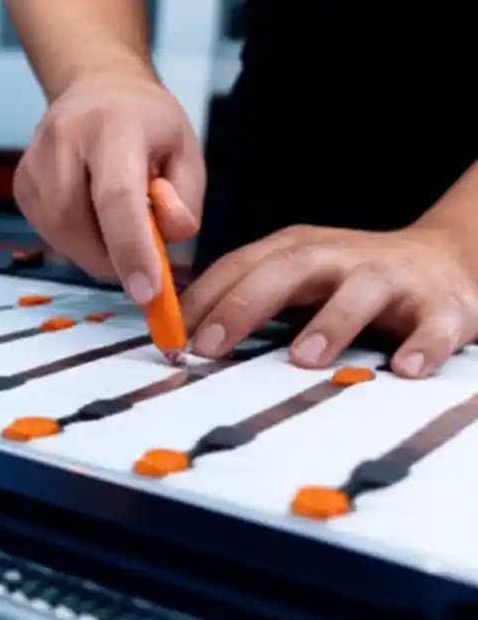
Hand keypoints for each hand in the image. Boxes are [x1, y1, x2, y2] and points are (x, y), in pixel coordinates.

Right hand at [13, 73, 205, 304]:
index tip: (146, 292)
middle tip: (138, 261)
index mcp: (113, 126)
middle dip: (110, 257)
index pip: (116, 196)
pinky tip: (92, 217)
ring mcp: (33, 160)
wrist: (96, 87)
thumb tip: (166, 239)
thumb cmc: (147, 123)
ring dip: (93, 249)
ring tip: (117, 227)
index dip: (131, 248)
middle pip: (76, 222)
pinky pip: (47, 230)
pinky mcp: (20, 182)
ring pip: (58, 233)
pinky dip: (75, 239)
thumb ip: (185, 199)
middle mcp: (63, 138)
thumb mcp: (186, 151)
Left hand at [181, 225, 477, 377]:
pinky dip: (422, 346)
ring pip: (359, 293)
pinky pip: (433, 326)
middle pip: (288, 270)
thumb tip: (181, 336)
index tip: (171, 336)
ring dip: (331, 323)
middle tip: (211, 345)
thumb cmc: (353, 279)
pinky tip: (405, 369)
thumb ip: (247, 299)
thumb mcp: (298, 278)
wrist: (449, 262)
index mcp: (298, 250)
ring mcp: (391, 279)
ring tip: (303, 358)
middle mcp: (341, 258)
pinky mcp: (441, 307)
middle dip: (245, 305)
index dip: (202, 298)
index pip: (240, 266)